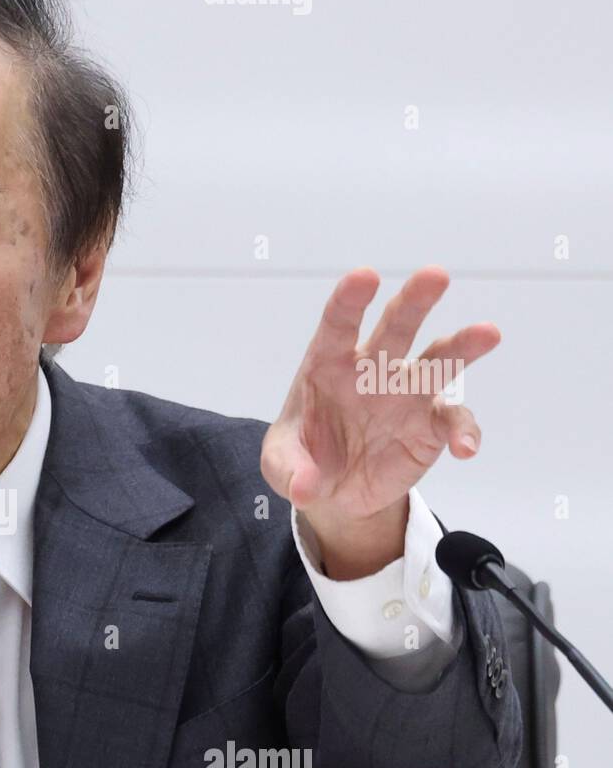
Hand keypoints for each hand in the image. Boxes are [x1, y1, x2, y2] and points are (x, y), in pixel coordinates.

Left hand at [260, 265, 499, 578]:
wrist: (335, 491)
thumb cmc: (303, 460)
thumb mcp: (281, 466)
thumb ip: (290, 470)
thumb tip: (304, 487)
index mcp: (329, 364)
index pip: (339, 325)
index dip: (350, 301)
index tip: (364, 277)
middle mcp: (372, 370)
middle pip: (396, 327)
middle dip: (414, 301)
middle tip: (435, 276)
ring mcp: (405, 394)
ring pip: (438, 360)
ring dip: (462, 346)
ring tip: (487, 334)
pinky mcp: (430, 425)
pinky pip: (454, 421)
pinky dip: (464, 431)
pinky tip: (465, 448)